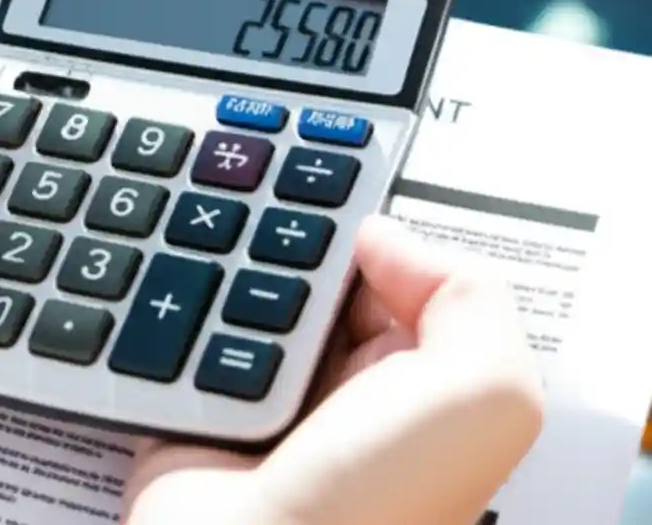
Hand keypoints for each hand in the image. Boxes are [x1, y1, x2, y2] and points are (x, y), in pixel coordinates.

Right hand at [123, 216, 544, 524]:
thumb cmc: (371, 507)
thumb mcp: (486, 395)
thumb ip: (467, 294)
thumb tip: (378, 234)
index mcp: (419, 378)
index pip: (397, 268)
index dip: (368, 220)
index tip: (334, 161)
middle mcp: (343, 385)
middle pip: (312, 271)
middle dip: (286, 230)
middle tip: (259, 181)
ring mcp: (265, 394)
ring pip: (240, 288)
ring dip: (220, 258)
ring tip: (204, 218)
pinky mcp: (193, 403)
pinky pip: (178, 328)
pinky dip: (169, 298)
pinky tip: (165, 265)